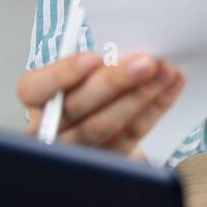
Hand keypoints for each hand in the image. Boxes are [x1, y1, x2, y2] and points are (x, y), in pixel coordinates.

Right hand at [17, 51, 183, 158]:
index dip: (62, 73)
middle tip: (147, 62)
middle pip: (77, 107)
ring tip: (165, 72)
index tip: (94, 57)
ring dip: (141, 94)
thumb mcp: (81, 73)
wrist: (99, 126)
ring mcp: (79, 148)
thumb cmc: (88, 86)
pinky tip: (171, 86)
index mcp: (38, 100)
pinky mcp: (108, 158)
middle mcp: (52, 128)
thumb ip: (94, 63)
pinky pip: (132, 134)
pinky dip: (155, 106)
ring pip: (105, 124)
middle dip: (115, 81)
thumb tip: (125, 49)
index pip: (35, 88)